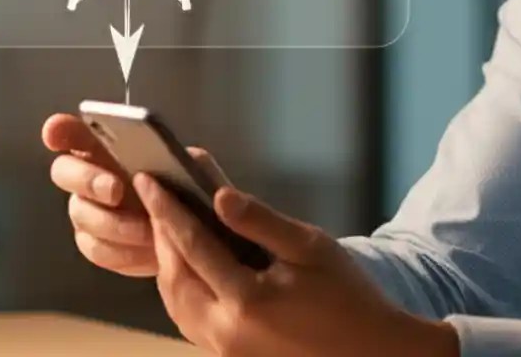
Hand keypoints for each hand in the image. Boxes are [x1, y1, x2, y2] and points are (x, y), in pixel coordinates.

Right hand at [41, 113, 231, 277]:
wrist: (196, 240)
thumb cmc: (191, 195)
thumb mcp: (199, 172)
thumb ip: (190, 162)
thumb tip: (182, 159)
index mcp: (109, 147)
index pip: (72, 132)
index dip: (59, 130)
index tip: (56, 132)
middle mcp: (89, 175)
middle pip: (64, 171)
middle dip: (88, 179)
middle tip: (116, 190)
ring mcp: (87, 211)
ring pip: (81, 214)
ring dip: (115, 223)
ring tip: (150, 230)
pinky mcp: (95, 243)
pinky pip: (96, 248)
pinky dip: (124, 251)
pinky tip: (148, 251)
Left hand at [133, 174, 459, 356]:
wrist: (371, 352)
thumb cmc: (348, 296)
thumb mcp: (311, 247)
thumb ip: (261, 222)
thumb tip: (219, 196)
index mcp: (247, 300)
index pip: (191, 245)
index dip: (167, 209)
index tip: (150, 180)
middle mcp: (226, 331)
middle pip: (173, 278)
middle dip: (161, 236)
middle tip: (155, 200)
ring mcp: (226, 350)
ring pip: (176, 304)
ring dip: (168, 265)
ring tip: (168, 228)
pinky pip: (191, 321)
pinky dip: (182, 290)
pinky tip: (190, 267)